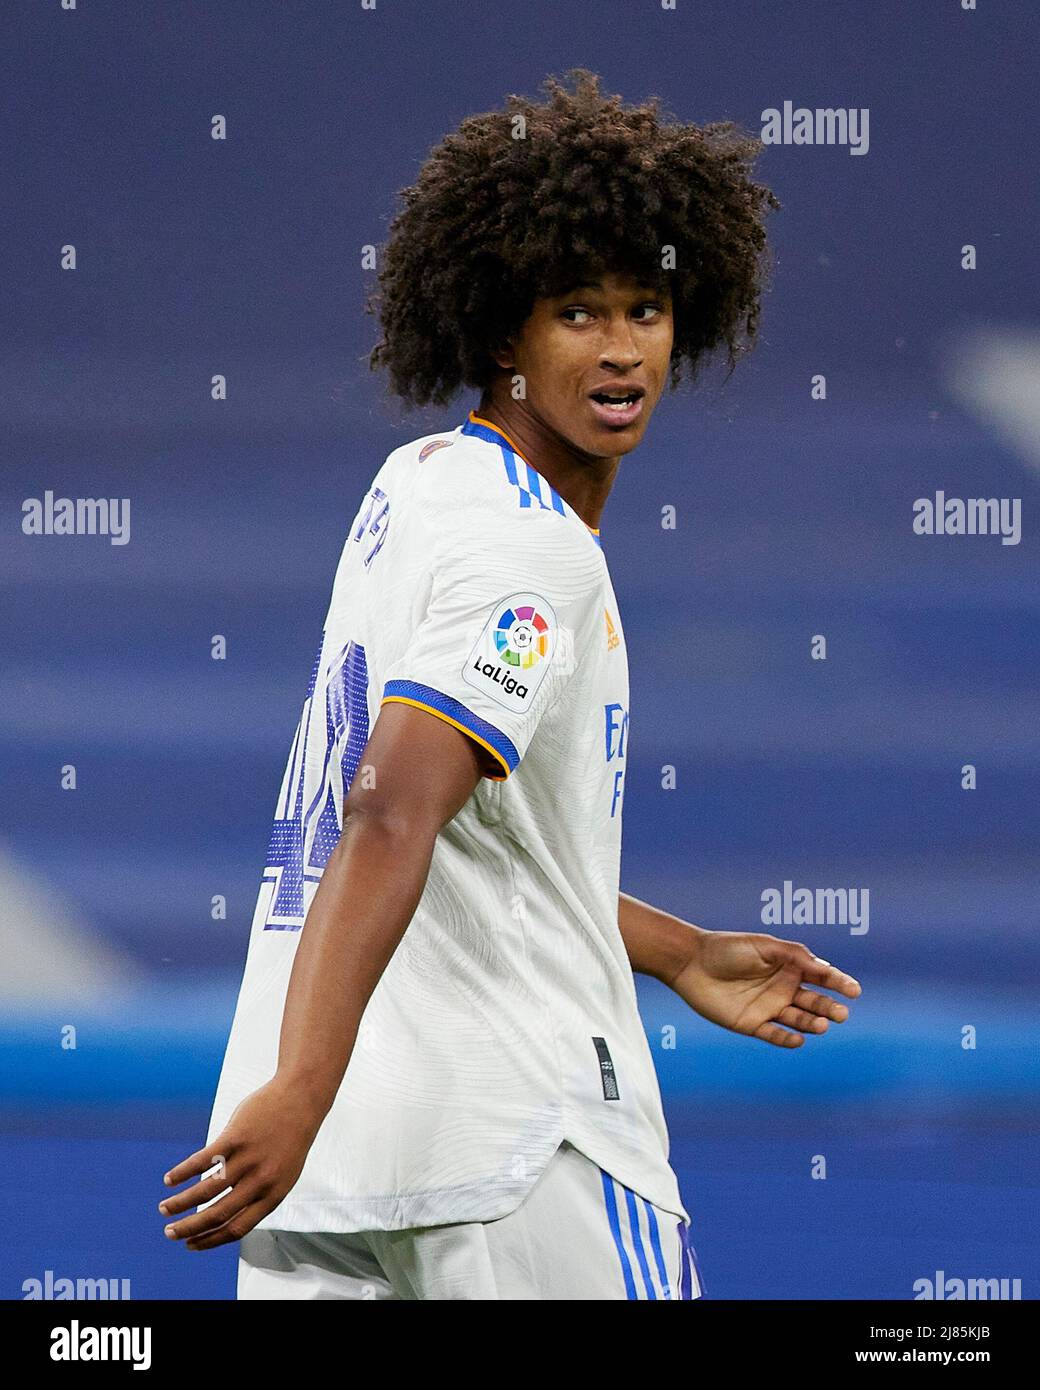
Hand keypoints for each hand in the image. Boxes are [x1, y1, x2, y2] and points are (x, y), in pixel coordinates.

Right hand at [158, 1075, 323, 1250]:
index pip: (237, 1228)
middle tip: (170, 1233)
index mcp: (274, 1195)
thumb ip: (258, 1193)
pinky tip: (169, 1179)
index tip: (191, 1244)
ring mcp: (248, 1159)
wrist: (302, 1098)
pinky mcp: (236, 1137)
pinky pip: (202, 1160)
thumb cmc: (289, 1138)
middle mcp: (260, 1181)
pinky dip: (182, 1172)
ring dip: (180, 1203)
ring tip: (164, 1208)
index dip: (210, 1241)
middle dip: (189, 1228)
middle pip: (217, 1214)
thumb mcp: (283, 1173)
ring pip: (206, 1190)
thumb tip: (224, 1212)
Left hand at [668, 931, 860, 1046]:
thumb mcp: (765, 946)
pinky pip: (774, 1035)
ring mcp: (769, 1007)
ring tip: (822, 1024)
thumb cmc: (728, 948)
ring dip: (812, 1023)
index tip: (854, 990)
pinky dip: (787, 1039)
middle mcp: (783, 988)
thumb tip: (825, 967)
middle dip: (830, 1008)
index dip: (840, 983)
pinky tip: (799, 1039)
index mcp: (790, 966)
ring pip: (799, 1020)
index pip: (822, 976)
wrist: (691, 962)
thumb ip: (795, 956)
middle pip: (815, 1002)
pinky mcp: (752, 1024)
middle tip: (841, 1013)